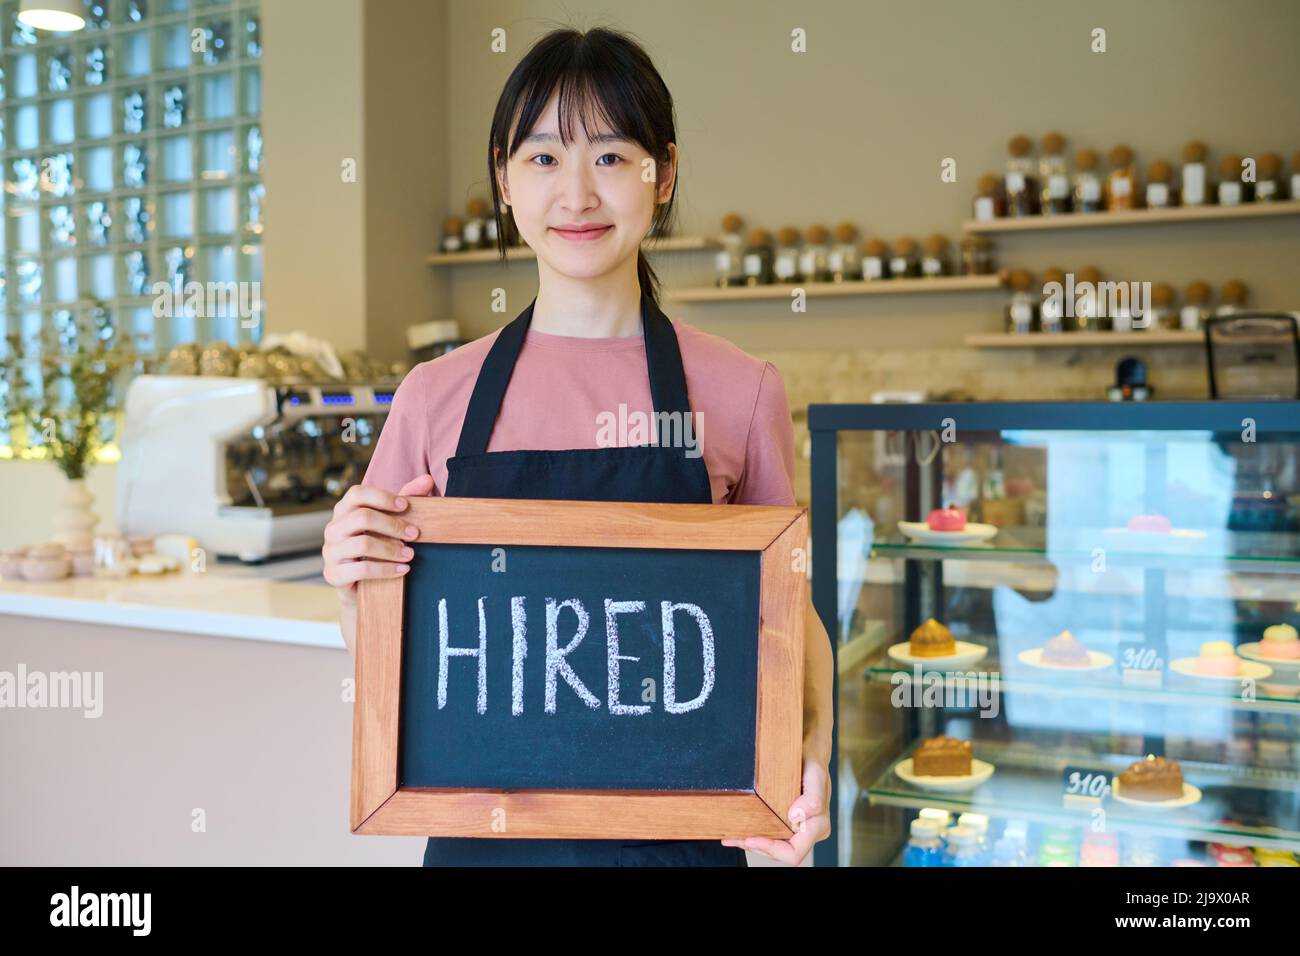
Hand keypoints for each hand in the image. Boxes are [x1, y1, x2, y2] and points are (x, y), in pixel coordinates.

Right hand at [322, 475, 433, 601]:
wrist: (360, 585)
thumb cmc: (376, 545)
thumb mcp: (390, 521)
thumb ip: (406, 499)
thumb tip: (427, 480)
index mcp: (344, 510)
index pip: (357, 494)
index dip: (382, 497)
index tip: (405, 506)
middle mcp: (333, 528)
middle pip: (362, 518)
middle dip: (393, 525)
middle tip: (415, 534)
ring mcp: (330, 551)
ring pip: (362, 544)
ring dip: (391, 549)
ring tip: (410, 555)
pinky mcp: (333, 574)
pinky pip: (362, 569)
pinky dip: (386, 570)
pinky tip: (403, 570)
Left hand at [721, 757, 830, 864]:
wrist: (809, 753)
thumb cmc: (812, 763)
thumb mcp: (816, 775)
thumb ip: (812, 799)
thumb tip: (796, 817)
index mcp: (818, 826)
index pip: (794, 853)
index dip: (771, 850)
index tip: (750, 839)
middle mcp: (810, 832)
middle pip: (780, 854)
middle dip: (757, 847)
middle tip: (733, 838)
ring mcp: (799, 830)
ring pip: (774, 848)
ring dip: (752, 843)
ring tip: (731, 836)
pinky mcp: (789, 824)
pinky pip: (772, 836)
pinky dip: (755, 835)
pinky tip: (739, 832)